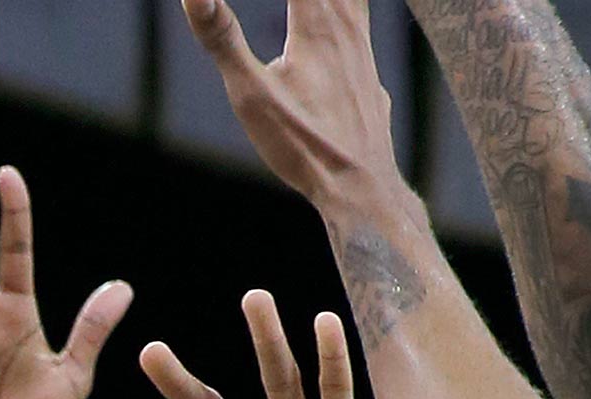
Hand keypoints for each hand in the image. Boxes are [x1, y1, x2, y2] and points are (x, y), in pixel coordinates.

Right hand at [182, 0, 403, 205]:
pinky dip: (347, 8)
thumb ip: (221, 38)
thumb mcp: (251, 93)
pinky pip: (361, 21)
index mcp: (316, 24)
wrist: (361, 188)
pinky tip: (343, 21)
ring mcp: (363, 51)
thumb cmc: (304, 144)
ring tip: (314, 1)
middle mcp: (347, 28)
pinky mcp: (369, 75)